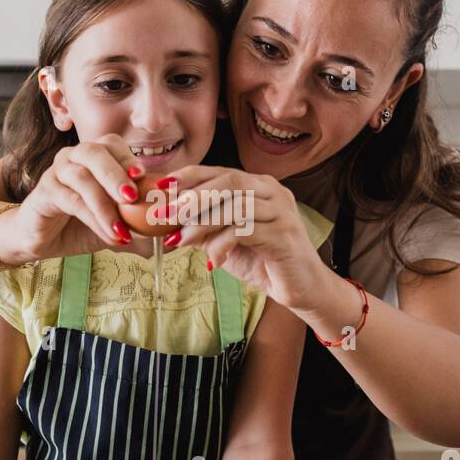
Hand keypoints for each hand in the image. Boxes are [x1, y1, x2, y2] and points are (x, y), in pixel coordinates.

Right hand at [0, 134, 145, 262]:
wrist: (42, 238)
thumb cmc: (80, 223)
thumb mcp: (114, 222)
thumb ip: (140, 224)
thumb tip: (174, 234)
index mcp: (93, 155)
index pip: (112, 144)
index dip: (129, 158)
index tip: (145, 177)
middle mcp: (73, 157)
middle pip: (94, 151)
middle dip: (116, 173)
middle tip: (133, 197)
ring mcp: (56, 172)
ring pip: (81, 177)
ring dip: (105, 203)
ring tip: (123, 228)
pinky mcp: (44, 193)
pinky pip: (70, 201)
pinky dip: (93, 218)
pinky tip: (110, 236)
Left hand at [161, 165, 331, 313]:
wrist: (299, 288)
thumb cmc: (263, 261)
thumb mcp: (226, 240)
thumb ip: (202, 227)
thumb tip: (166, 220)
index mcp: (258, 185)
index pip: (219, 172)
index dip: (188, 177)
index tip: (160, 187)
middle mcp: (272, 191)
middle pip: (227, 182)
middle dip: (191, 197)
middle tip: (163, 215)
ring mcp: (281, 211)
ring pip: (235, 205)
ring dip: (202, 224)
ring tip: (180, 241)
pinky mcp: (284, 234)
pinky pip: (246, 231)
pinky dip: (222, 244)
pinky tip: (212, 261)